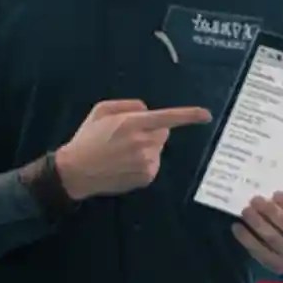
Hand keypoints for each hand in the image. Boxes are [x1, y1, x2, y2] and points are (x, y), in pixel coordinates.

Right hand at [55, 99, 211, 199]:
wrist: (75, 171)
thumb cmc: (87, 138)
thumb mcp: (102, 110)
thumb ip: (128, 105)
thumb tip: (148, 110)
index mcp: (133, 123)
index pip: (168, 117)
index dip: (190, 115)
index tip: (206, 115)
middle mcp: (144, 143)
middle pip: (164, 132)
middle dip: (153, 131)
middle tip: (129, 136)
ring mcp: (146, 162)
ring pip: (158, 148)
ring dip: (147, 147)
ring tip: (123, 152)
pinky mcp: (146, 177)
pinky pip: (153, 163)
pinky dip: (144, 162)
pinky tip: (124, 164)